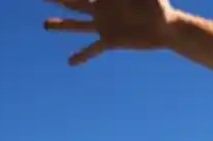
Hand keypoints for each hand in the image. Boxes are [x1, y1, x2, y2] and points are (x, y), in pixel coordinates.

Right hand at [43, 0, 176, 65]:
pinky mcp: (111, 41)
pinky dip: (82, 55)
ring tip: (45, 25)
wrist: (167, 28)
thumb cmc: (158, 6)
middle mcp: (101, 10)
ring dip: (61, 25)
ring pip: (77, 25)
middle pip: (73, 3)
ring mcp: (104, 26)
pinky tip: (71, 63)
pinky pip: (93, 49)